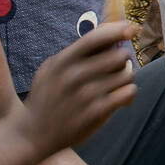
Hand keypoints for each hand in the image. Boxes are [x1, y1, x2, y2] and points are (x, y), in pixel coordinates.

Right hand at [14, 21, 137, 157]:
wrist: (31, 134)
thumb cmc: (48, 96)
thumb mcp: (53, 68)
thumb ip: (79, 50)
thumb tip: (112, 33)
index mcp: (63, 60)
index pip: (98, 37)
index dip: (120, 29)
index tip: (133, 29)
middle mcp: (74, 75)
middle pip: (120, 55)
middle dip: (123, 60)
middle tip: (115, 69)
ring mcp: (86, 94)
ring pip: (127, 74)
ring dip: (126, 78)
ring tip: (115, 85)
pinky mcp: (96, 112)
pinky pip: (128, 93)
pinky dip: (129, 94)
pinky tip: (120, 98)